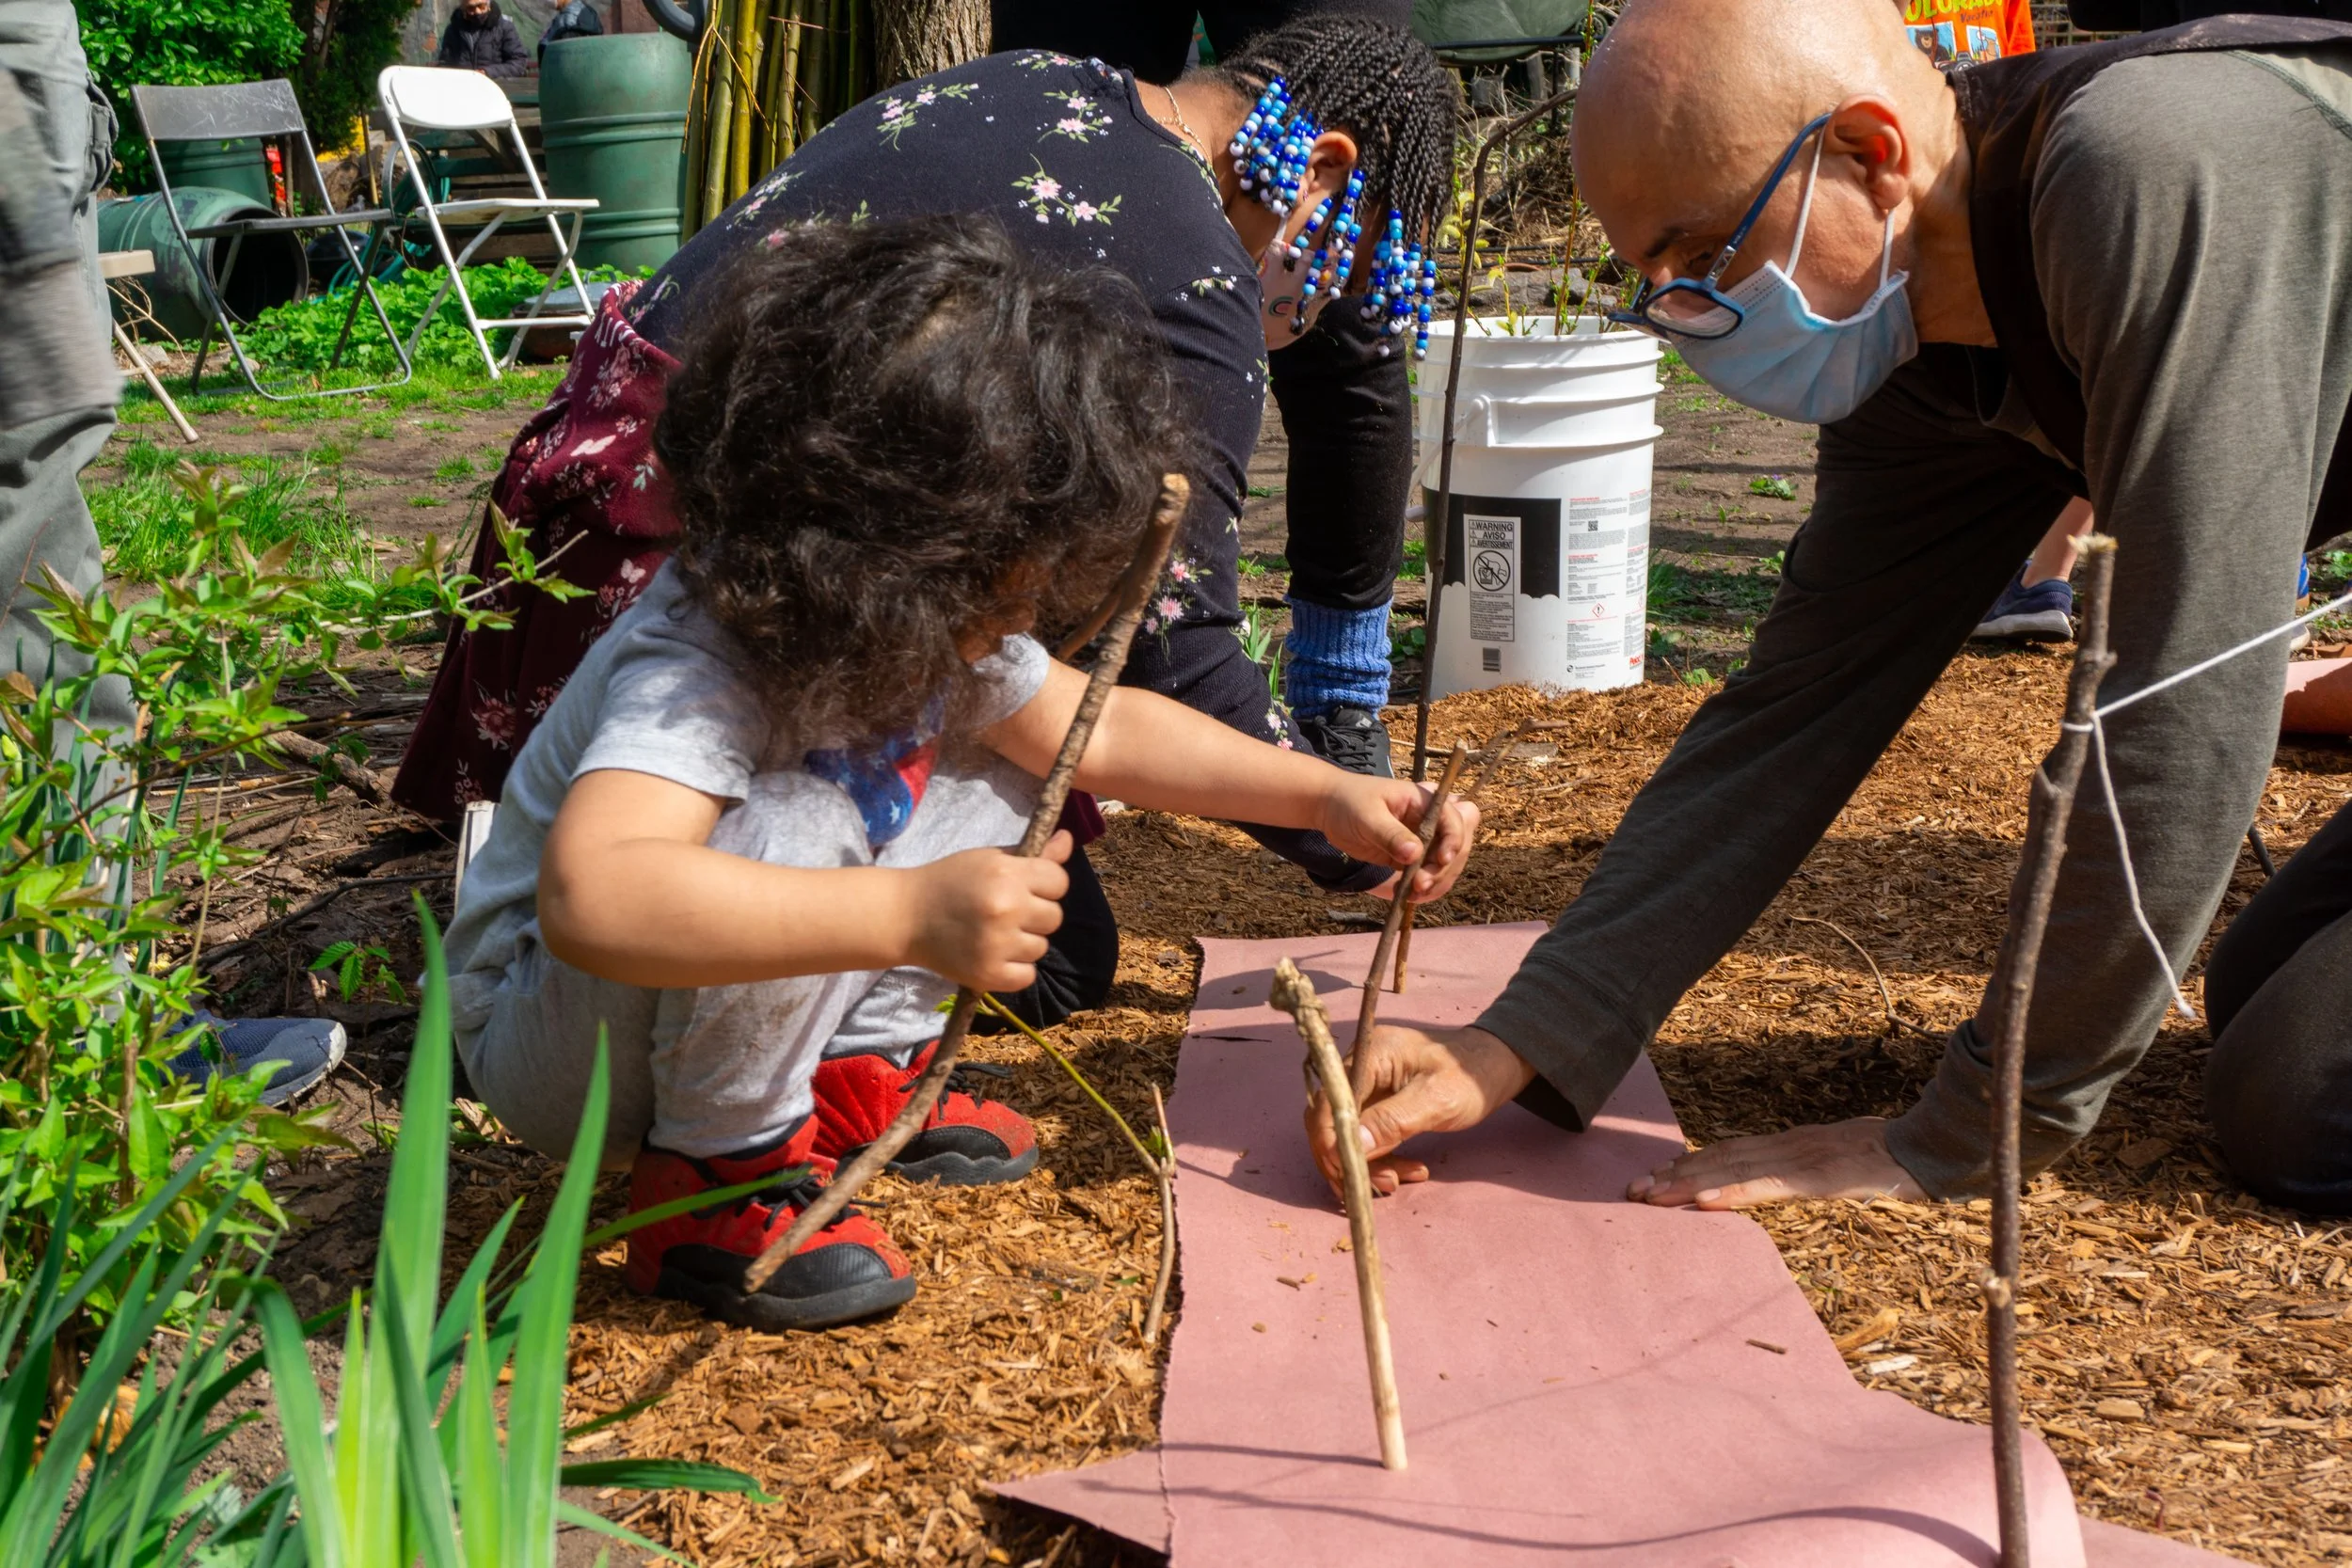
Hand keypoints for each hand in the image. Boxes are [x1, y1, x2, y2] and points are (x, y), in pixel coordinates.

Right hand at [902, 830, 1070, 991]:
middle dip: (1035, 914)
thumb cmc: (949, 881)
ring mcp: (998, 944)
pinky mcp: (988, 975)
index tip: (1025, 887)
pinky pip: (1027, 975)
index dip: (1045, 884)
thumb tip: (1067, 839)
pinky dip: (1015, 969)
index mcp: (1006, 874)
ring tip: (995, 934)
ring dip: (1023, 942)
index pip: (1059, 881)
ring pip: (1041, 947)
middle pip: (1054, 917)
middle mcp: (1006, 908)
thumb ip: (1032, 856)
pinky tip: (995, 955)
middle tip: (1006, 912)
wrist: (906, 916)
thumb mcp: (989, 859)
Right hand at [1304, 1024, 1533, 1195]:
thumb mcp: (1436, 1101)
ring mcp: (1365, 1087)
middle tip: (1381, 1185)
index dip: (1330, 1140)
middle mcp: (1359, 1068)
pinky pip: (1364, 1138)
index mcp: (1369, 1055)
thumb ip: (1393, 1121)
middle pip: (1330, 1120)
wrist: (1490, 1068)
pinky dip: (1380, 1160)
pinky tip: (1407, 1171)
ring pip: (1346, 1135)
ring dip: (1367, 1165)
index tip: (1348, 1174)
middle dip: (1350, 1159)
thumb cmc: (1470, 1076)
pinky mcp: (1374, 1104)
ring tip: (1398, 1182)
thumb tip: (1354, 1146)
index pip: (1330, 1101)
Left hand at [1316, 777, 1480, 902]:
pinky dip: (1424, 888)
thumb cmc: (1349, 802)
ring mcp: (1424, 840)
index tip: (1441, 860)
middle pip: (1458, 844)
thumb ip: (1391, 834)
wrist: (1330, 809)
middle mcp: (1430, 821)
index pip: (1454, 819)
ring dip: (1436, 881)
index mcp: (1424, 801)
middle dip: (1444, 867)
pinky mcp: (1412, 858)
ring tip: (1412, 894)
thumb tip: (1414, 854)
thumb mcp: (1367, 815)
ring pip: (1447, 864)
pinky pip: (1428, 875)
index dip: (1454, 840)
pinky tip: (1407, 895)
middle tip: (1421, 883)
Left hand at [1624, 1117, 1928, 1209]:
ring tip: (1649, 1196)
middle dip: (1674, 1175)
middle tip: (1631, 1190)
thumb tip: (1795, 1183)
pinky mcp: (1816, 1176)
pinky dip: (1731, 1192)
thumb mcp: (1847, 1167)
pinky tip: (1701, 1201)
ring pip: (1732, 1170)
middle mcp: (1788, 1146)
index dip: (1692, 1163)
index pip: (1732, 1152)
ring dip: (1686, 1183)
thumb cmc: (1896, 1160)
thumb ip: (1817, 1173)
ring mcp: (1800, 1159)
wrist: (1933, 1144)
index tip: (1656, 1174)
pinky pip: (1766, 1187)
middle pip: (1720, 1158)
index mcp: (1794, 1145)